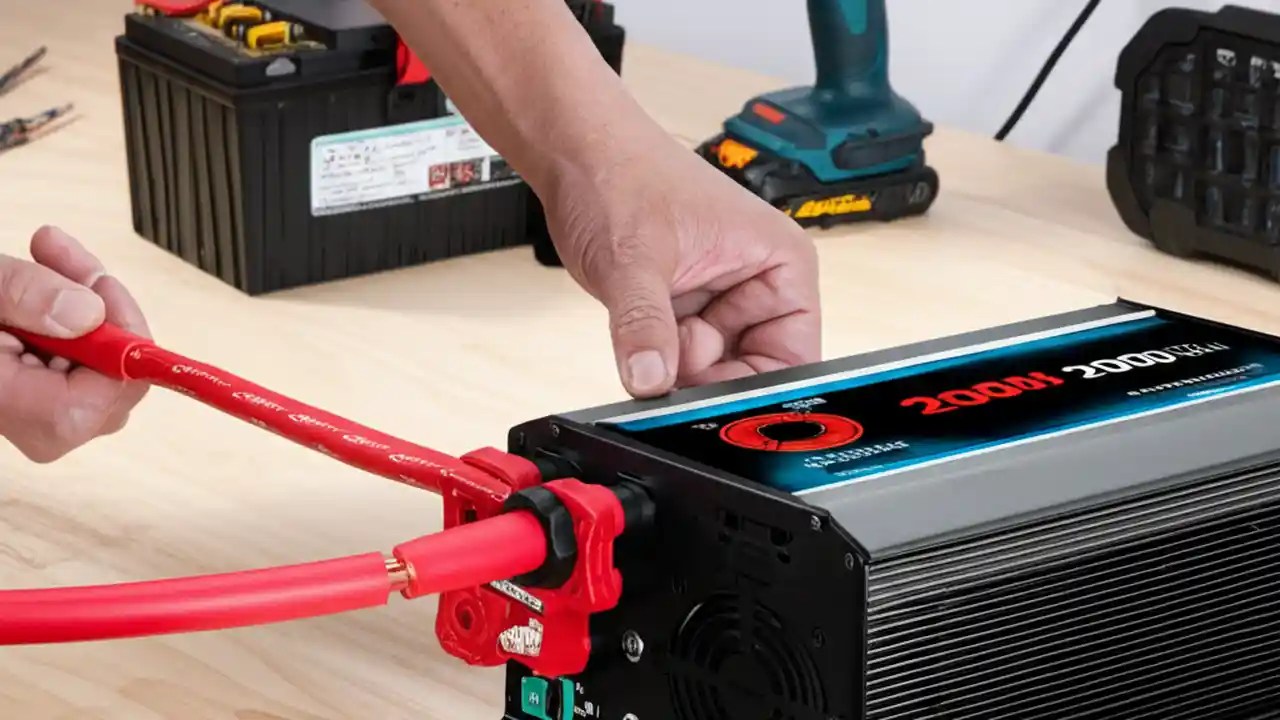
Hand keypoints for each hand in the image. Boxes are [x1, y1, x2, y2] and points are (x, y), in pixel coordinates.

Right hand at [0, 226, 149, 462]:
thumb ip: (20, 294)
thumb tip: (87, 315)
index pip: (81, 411)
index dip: (115, 354)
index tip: (103, 291)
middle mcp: (18, 419)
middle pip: (107, 395)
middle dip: (106, 319)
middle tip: (68, 261)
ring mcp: (30, 409)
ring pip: (101, 372)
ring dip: (90, 305)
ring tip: (48, 251)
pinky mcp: (36, 388)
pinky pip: (83, 360)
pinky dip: (76, 310)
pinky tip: (49, 266)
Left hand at [541, 131, 820, 397]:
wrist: (576, 153)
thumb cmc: (621, 173)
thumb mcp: (635, 258)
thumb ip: (645, 325)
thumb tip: (651, 380)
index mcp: (781, 262)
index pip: (795, 356)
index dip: (759, 391)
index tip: (720, 415)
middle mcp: (758, 284)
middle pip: (752, 372)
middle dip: (708, 383)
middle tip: (667, 376)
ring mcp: (719, 300)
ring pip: (710, 373)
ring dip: (675, 372)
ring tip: (645, 338)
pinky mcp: (682, 311)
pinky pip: (679, 362)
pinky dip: (656, 364)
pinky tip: (637, 346)